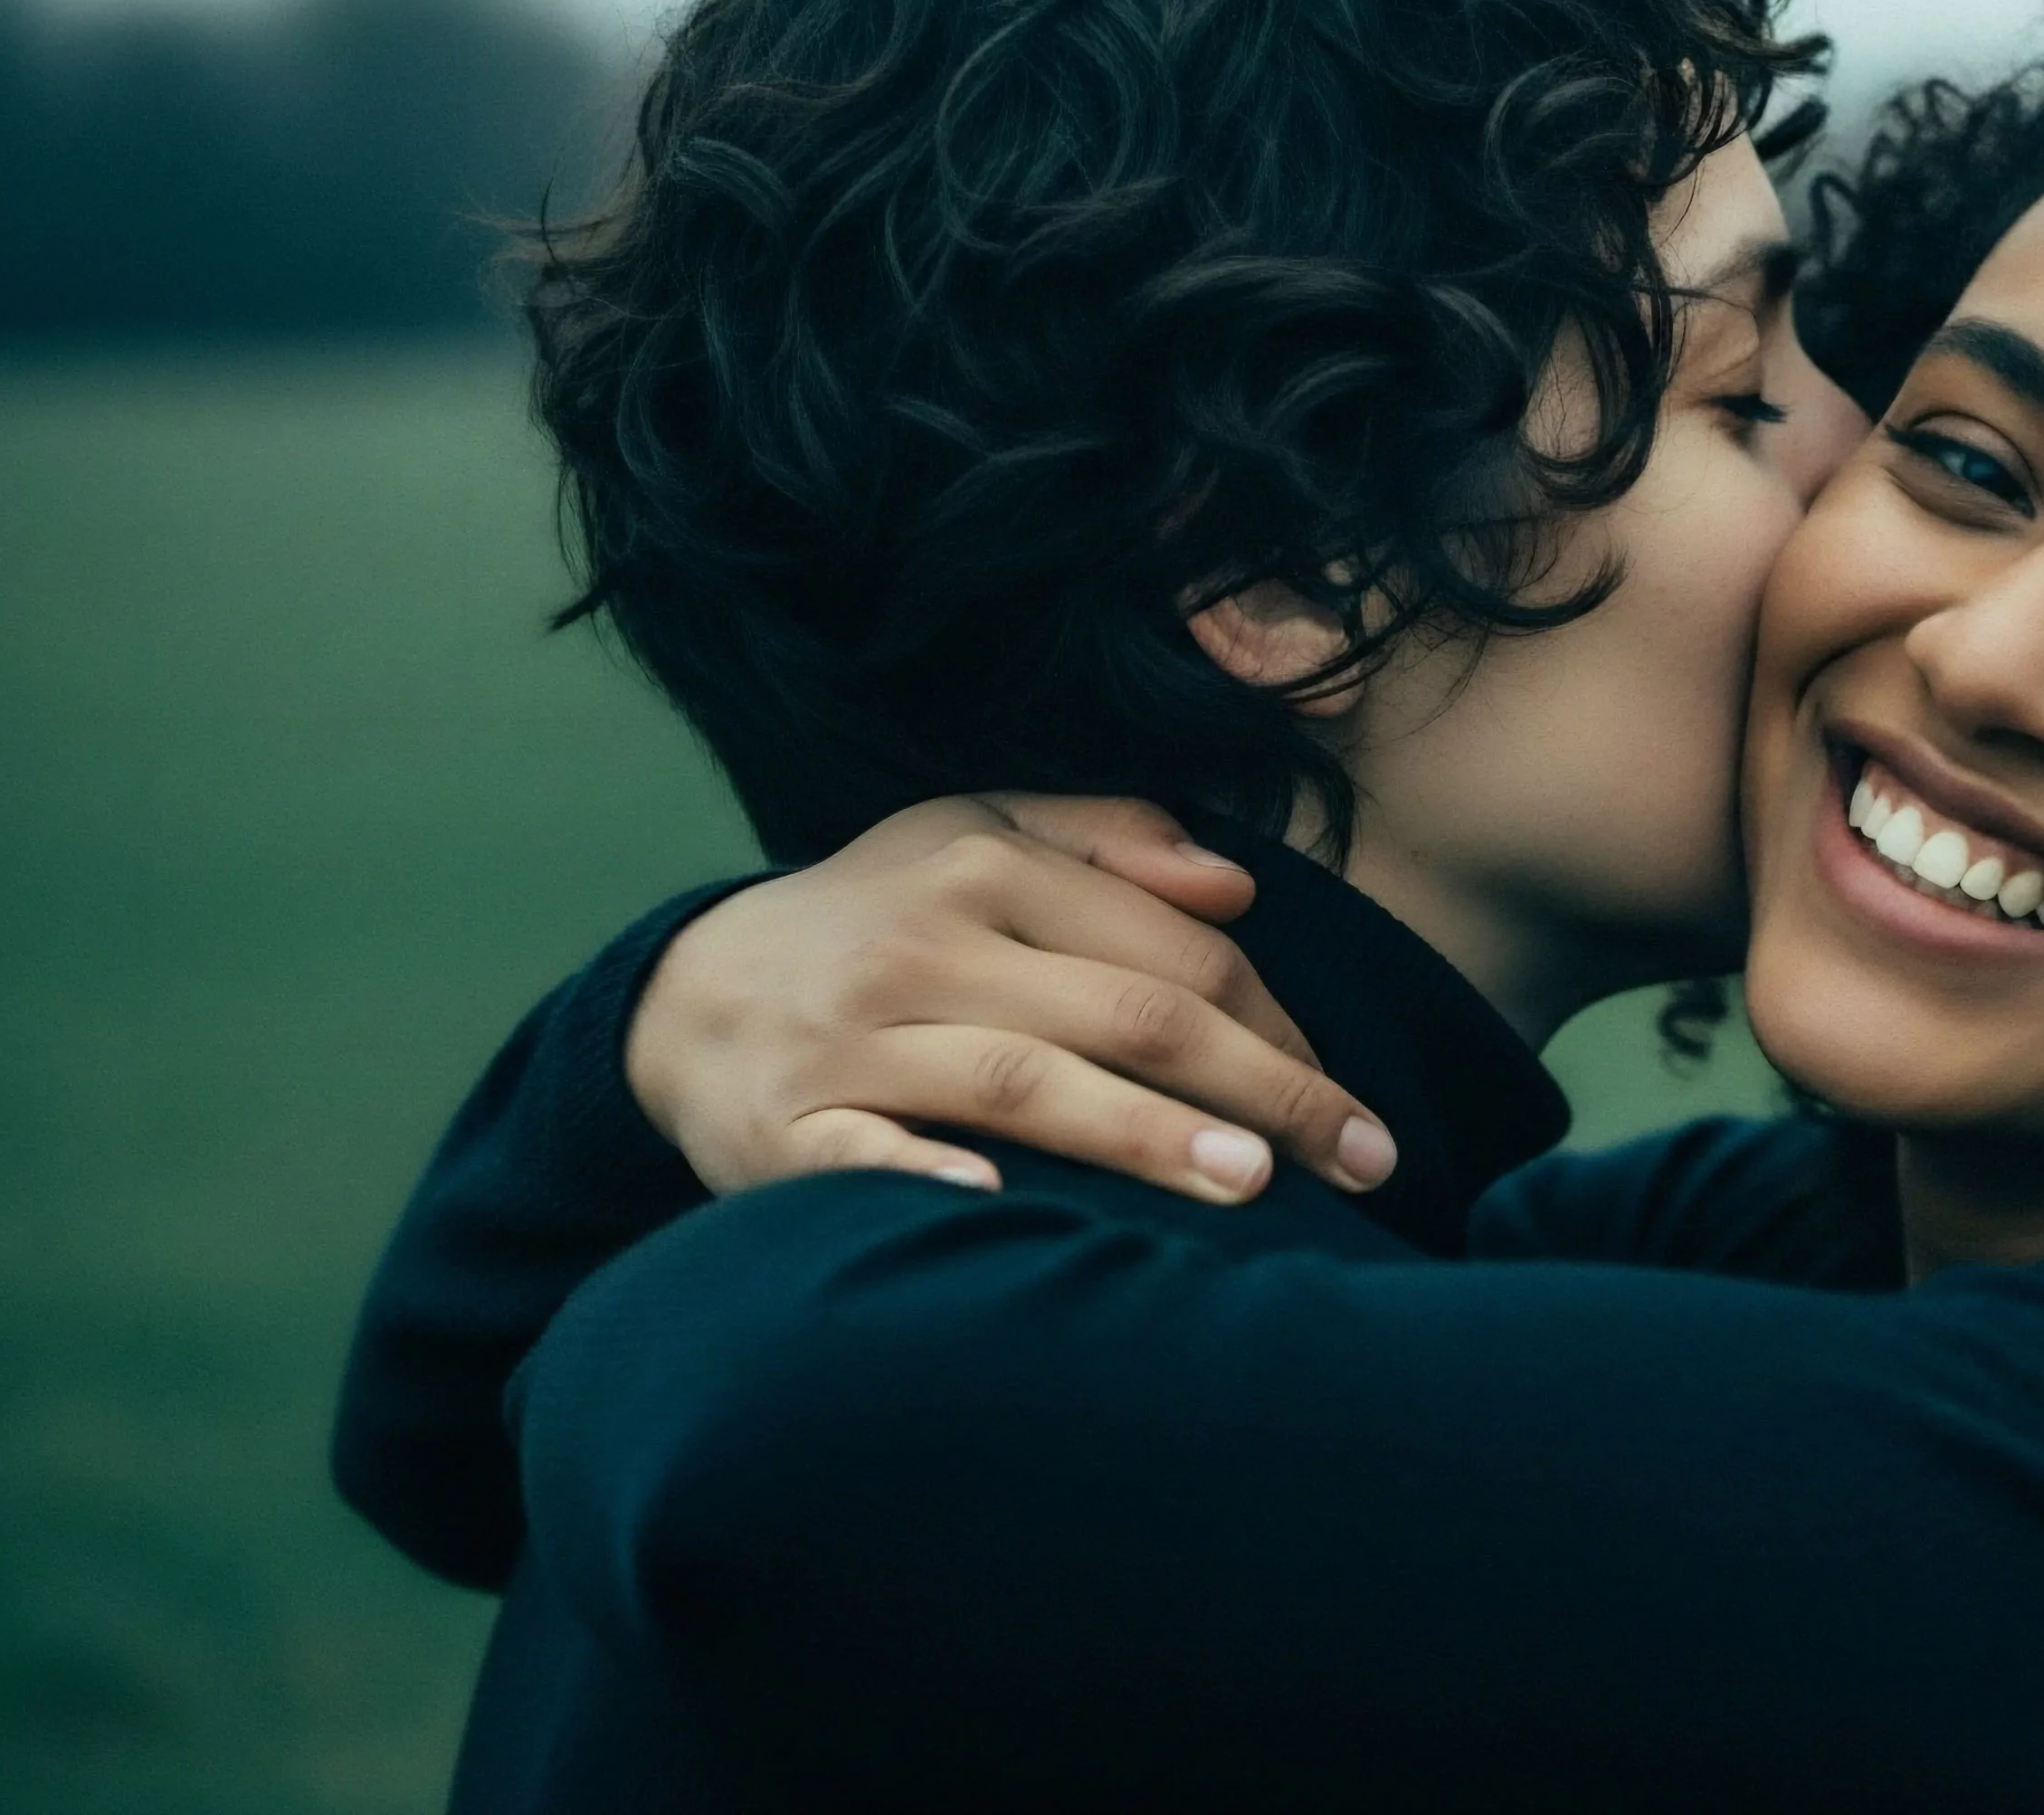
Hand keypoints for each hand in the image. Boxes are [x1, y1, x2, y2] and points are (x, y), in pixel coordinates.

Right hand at [627, 794, 1391, 1202]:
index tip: (1352, 1098)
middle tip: (1361, 1156)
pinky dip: (934, 1178)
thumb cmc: (875, 921)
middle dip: (1263, 1087)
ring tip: (1252, 1184)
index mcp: (981, 866)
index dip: (1280, 1023)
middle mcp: (921, 946)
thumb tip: (1235, 881)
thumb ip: (1109, 838)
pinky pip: (868, 1158)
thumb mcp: (974, 836)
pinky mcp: (781, 1134)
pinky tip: (1009, 1208)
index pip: (1171, 949)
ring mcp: (850, 1044)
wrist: (682, 998)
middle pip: (1126, 1015)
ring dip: (1142, 1136)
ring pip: (1023, 1084)